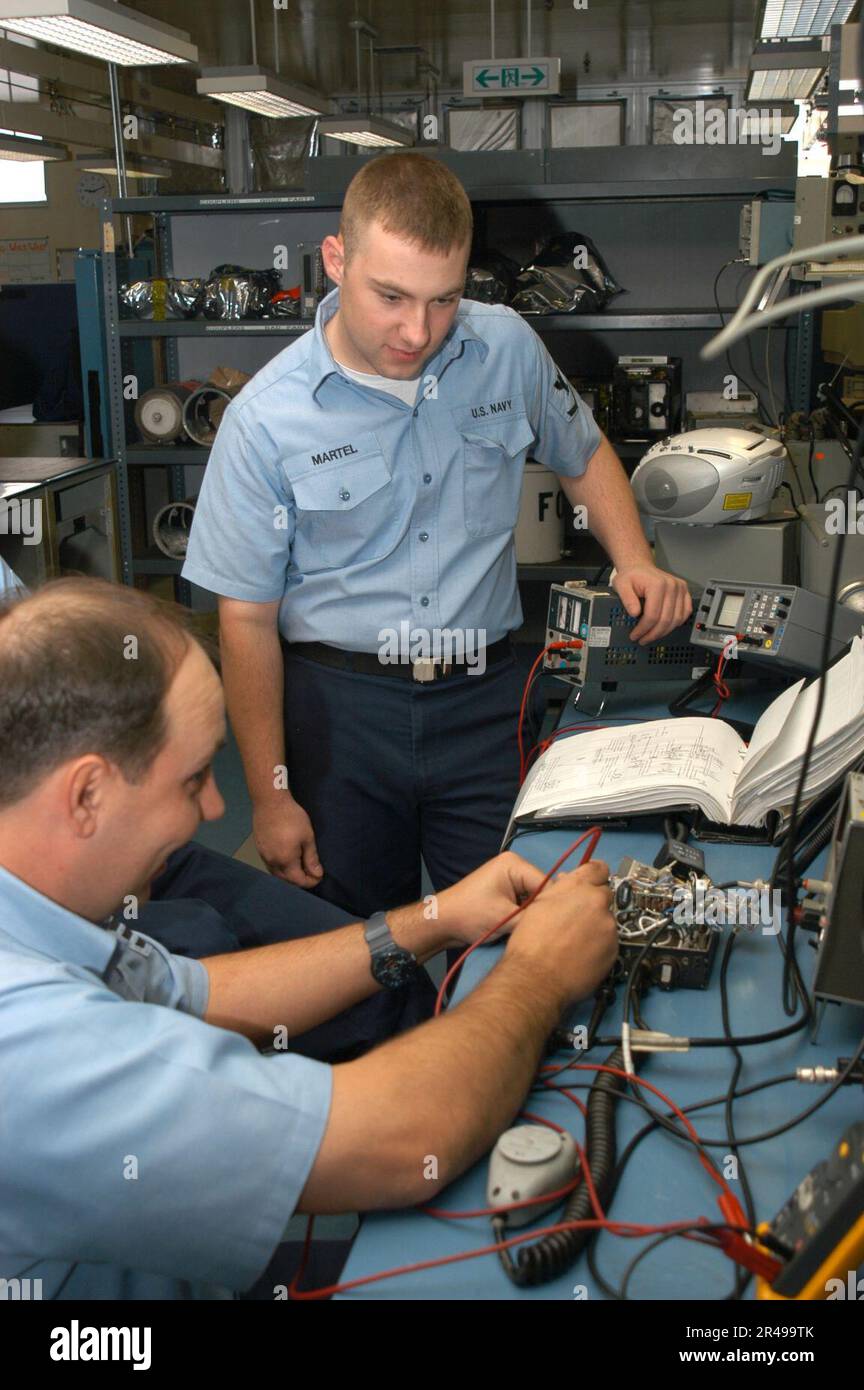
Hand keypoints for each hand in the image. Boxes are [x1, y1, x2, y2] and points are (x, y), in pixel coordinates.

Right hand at [253, 797, 323, 888]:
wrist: (270, 802)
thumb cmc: (292, 818)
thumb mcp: (307, 837)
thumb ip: (311, 858)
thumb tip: (317, 874)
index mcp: (286, 861)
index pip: (298, 881)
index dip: (311, 881)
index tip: (319, 876)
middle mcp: (272, 862)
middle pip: (286, 880)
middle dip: (299, 880)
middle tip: (312, 872)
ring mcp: (263, 856)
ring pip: (277, 874)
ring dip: (289, 875)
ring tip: (300, 867)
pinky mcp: (259, 849)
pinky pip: (270, 865)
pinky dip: (280, 867)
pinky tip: (287, 860)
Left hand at [432, 852, 547, 948]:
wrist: (443, 922)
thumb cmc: (471, 915)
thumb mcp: (506, 918)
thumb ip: (534, 917)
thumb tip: (560, 921)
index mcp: (515, 864)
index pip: (547, 883)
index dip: (552, 905)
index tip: (558, 925)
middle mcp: (515, 866)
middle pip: (542, 890)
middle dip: (543, 909)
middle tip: (549, 930)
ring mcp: (510, 879)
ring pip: (535, 898)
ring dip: (534, 913)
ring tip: (539, 930)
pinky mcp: (506, 892)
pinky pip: (525, 902)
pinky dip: (526, 915)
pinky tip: (529, 928)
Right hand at [505, 860, 616, 1005]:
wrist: (536, 977)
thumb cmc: (531, 942)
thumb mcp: (539, 904)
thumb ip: (560, 890)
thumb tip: (568, 883)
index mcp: (577, 886)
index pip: (599, 868)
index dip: (596, 874)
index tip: (594, 880)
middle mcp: (597, 902)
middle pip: (604, 895)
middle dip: (594, 903)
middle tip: (577, 918)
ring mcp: (609, 926)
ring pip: (607, 919)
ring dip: (597, 925)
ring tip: (576, 941)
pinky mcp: (614, 948)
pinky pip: (610, 940)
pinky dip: (600, 944)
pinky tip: (582, 954)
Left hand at [612, 564, 691, 643]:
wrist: (640, 567)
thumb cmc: (631, 576)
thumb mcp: (621, 585)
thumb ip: (627, 599)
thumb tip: (635, 613)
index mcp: (657, 584)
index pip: (653, 615)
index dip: (644, 629)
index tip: (635, 635)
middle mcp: (672, 586)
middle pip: (666, 620)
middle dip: (653, 634)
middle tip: (642, 639)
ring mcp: (680, 589)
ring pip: (676, 620)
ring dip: (664, 632)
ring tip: (651, 636)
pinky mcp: (685, 593)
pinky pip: (685, 613)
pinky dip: (676, 624)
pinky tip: (665, 628)